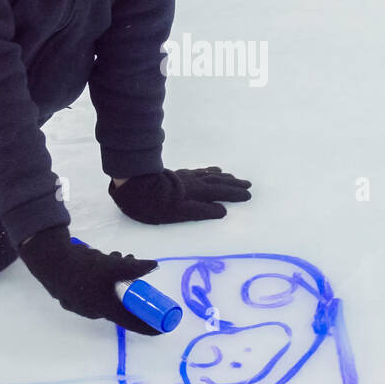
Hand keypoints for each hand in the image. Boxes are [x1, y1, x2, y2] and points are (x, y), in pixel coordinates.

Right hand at [17, 225, 161, 335]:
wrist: (51, 261)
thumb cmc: (84, 268)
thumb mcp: (114, 266)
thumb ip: (135, 268)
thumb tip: (154, 265)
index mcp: (105, 310)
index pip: (132, 323)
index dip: (148, 325)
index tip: (162, 327)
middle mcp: (94, 311)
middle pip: (121, 304)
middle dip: (131, 288)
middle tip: (136, 270)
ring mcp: (81, 305)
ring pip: (107, 294)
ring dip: (116, 277)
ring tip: (119, 256)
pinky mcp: (71, 296)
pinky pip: (94, 291)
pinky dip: (102, 278)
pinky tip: (101, 259)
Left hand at [108, 166, 251, 224]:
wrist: (135, 185)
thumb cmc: (156, 204)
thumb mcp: (179, 213)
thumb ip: (202, 211)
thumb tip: (223, 211)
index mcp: (196, 193)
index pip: (220, 193)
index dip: (234, 194)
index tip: (248, 195)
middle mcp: (194, 182)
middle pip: (218, 182)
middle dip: (233, 184)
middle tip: (248, 185)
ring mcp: (186, 177)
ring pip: (209, 175)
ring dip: (223, 177)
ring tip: (234, 178)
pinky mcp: (178, 175)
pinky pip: (199, 171)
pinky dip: (209, 171)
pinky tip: (212, 170)